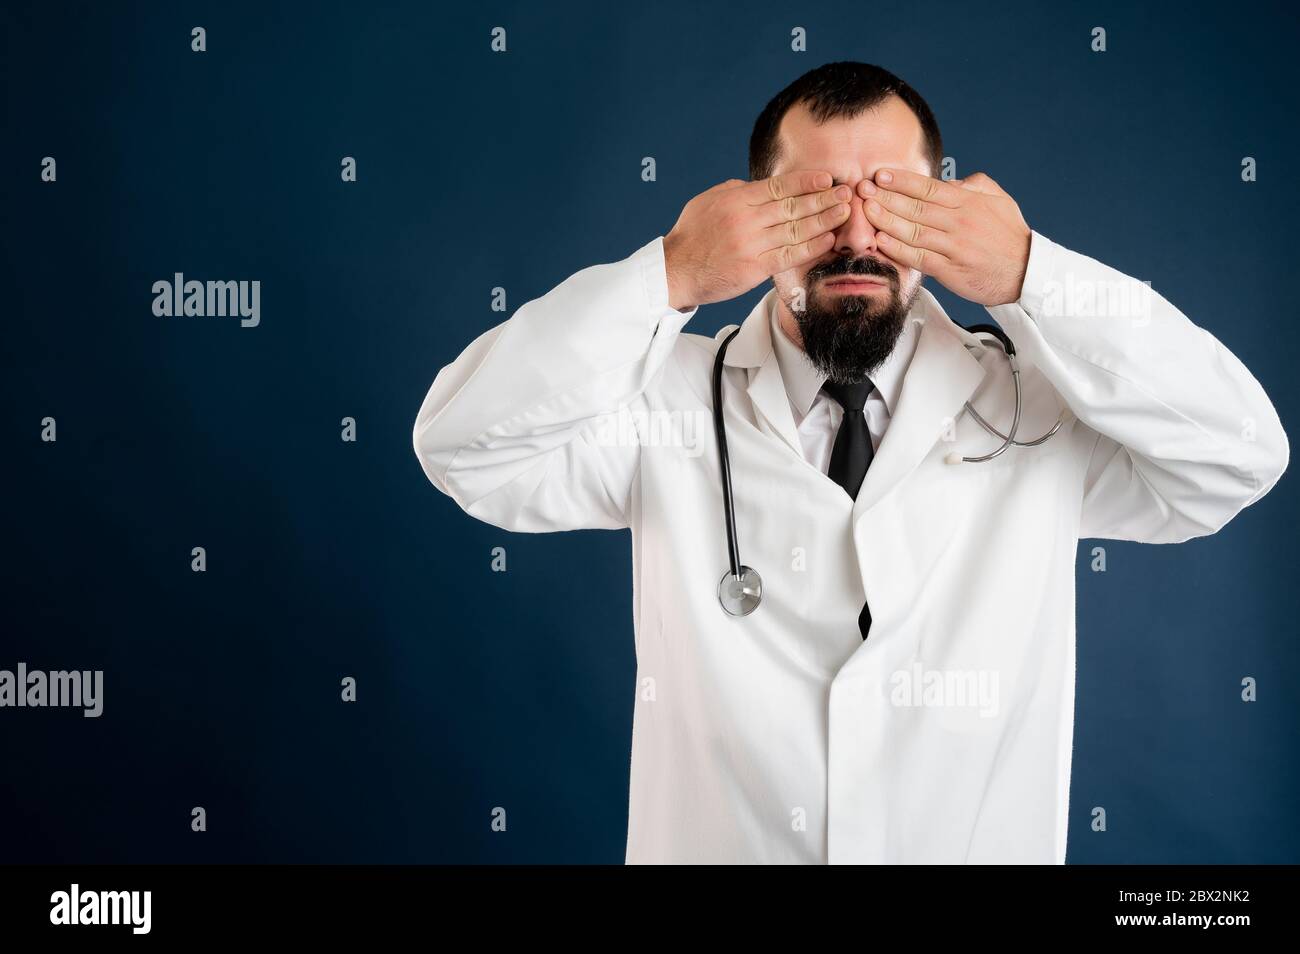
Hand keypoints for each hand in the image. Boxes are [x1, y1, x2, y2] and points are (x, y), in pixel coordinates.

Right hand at [663, 171, 852, 310]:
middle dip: (823, 198)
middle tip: (847, 193)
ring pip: (796, 230)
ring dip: (824, 220)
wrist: (674, 271)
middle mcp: (746, 219)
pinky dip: (811, 247)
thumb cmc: (691, 237)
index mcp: (736, 199)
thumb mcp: (708, 201)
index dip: (805, 182)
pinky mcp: (754, 268)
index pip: (778, 186)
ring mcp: (751, 244)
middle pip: (792, 206)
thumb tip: (760, 185)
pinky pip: (789, 255)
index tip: (826, 179)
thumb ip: (736, 191)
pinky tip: (828, 240)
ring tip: (845, 213)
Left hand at [858, 169, 1030, 306]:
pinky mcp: (949, 270)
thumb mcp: (998, 200)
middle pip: (915, 207)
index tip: (881, 175)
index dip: (902, 181)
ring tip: (866, 211)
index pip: (929, 187)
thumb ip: (973, 185)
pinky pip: (919, 258)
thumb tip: (949, 180)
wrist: (1025, 272)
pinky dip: (898, 250)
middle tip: (862, 189)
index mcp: (968, 203)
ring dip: (887, 221)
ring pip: (913, 231)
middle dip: (886, 197)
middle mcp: (958, 222)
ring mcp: (953, 247)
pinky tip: (881, 241)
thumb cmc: (1009, 235)